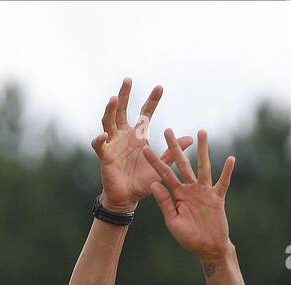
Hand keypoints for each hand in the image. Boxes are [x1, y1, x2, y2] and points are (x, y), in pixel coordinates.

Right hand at [91, 78, 193, 209]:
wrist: (127, 198)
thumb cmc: (142, 182)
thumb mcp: (160, 165)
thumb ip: (172, 152)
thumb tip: (190, 138)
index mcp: (138, 135)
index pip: (145, 113)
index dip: (152, 100)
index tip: (160, 87)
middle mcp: (124, 135)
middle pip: (122, 109)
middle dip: (124, 95)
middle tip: (128, 80)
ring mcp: (113, 143)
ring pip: (108, 121)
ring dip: (110, 110)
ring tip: (112, 99)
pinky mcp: (104, 156)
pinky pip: (100, 145)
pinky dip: (100, 139)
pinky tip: (104, 135)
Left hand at [143, 129, 233, 258]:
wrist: (208, 249)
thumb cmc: (189, 238)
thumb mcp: (173, 221)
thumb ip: (165, 203)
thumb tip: (154, 184)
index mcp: (177, 194)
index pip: (164, 174)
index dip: (155, 162)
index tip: (144, 149)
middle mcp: (190, 189)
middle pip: (182, 164)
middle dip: (175, 148)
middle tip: (167, 130)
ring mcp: (204, 191)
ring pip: (203, 166)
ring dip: (203, 150)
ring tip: (201, 131)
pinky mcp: (217, 197)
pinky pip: (222, 183)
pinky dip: (227, 172)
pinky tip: (231, 159)